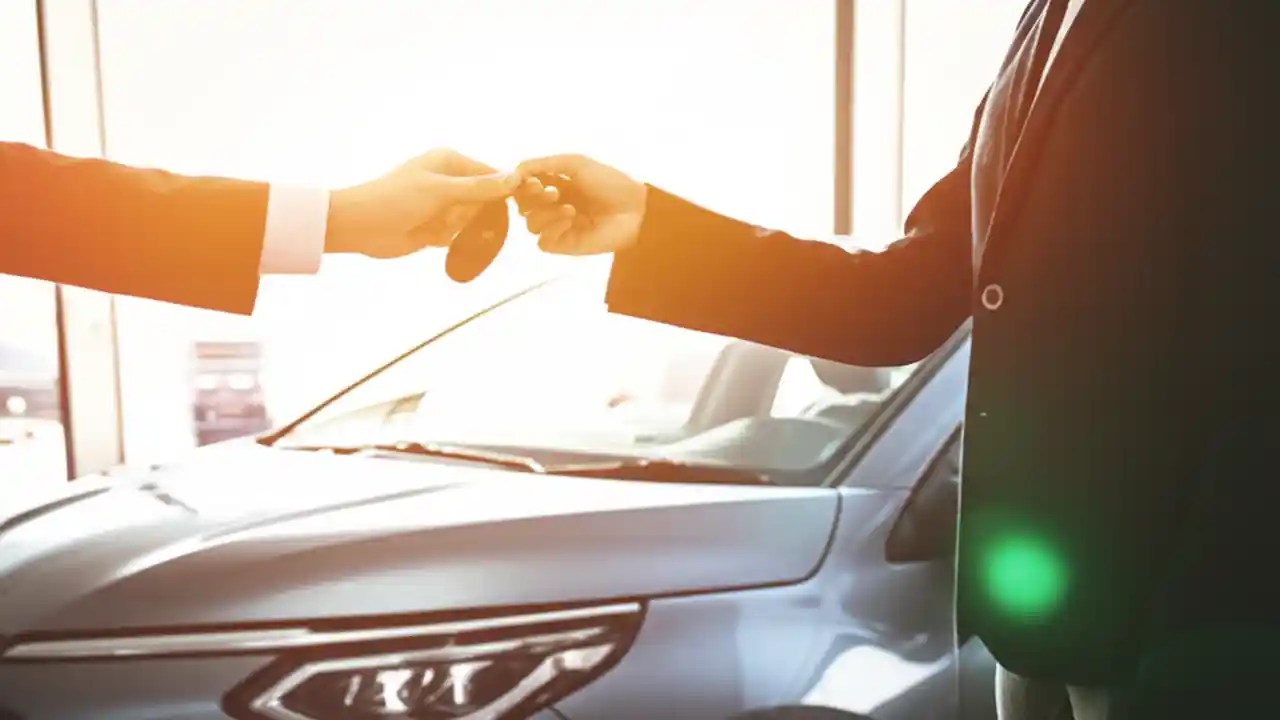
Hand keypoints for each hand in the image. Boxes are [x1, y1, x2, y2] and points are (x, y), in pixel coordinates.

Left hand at [325, 149, 518, 257]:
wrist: (360, 227)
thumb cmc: (396, 199)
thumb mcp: (441, 191)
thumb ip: (479, 187)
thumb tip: (515, 177)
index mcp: (451, 162)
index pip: (492, 175)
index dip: (502, 192)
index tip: (509, 207)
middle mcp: (450, 181)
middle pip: (484, 203)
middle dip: (470, 215)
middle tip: (448, 216)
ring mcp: (443, 205)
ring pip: (472, 222)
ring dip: (456, 229)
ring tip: (432, 227)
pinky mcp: (437, 227)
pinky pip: (458, 236)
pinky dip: (448, 240)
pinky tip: (429, 237)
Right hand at [514, 154, 647, 254]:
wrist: (636, 208)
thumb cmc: (611, 181)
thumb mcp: (575, 163)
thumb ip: (543, 163)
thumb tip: (513, 171)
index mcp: (556, 185)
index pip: (524, 188)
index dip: (522, 185)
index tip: (533, 180)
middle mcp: (555, 206)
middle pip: (522, 207)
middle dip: (532, 198)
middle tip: (552, 192)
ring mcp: (560, 227)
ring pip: (531, 225)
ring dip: (545, 214)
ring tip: (569, 208)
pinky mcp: (567, 245)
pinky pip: (543, 243)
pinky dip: (552, 230)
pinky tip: (571, 220)